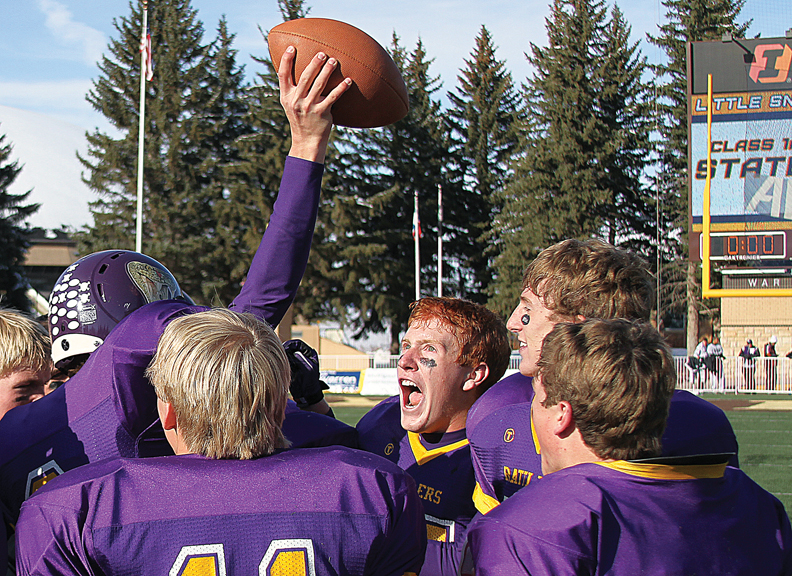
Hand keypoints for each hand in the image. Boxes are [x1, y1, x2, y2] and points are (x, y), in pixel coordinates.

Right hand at [278, 46, 351, 162]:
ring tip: (334, 61)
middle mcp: (296, 101)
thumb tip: (298, 68)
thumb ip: (293, 88)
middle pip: (305, 77)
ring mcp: (309, 107)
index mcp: (286, 96)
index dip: (286, 60)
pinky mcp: (322, 113)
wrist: (307, 140)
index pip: (283, 75)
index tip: (291, 47)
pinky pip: (333, 98)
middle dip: (314, 64)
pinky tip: (348, 81)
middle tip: (322, 53)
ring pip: (319, 85)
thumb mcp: (291, 104)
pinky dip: (341, 88)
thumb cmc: (301, 118)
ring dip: (327, 71)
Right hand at [283, 339, 327, 406]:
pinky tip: (278, 365)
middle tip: (277, 354)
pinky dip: (281, 362)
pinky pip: (285, 361)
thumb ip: (299, 359)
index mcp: (310, 353)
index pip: (297, 343)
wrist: (307, 396)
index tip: (283, 348)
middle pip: (291, 347)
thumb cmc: (309, 384)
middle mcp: (303, 355)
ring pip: (287, 354)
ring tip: (277, 360)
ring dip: (282, 356)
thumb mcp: (307, 370)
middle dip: (284, 350)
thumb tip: (290, 350)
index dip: (290, 344)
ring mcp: (298, 361)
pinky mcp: (293, 367)